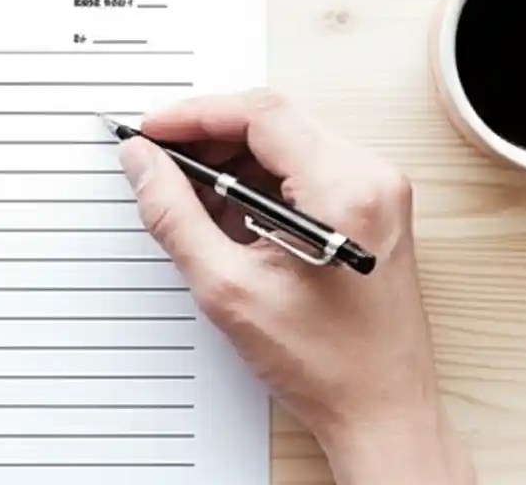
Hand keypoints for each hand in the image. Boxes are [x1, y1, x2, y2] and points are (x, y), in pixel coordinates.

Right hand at [119, 90, 474, 484]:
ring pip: (286, 140)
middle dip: (208, 134)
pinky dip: (256, 179)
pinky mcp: (369, 207)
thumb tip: (143, 164)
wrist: (381, 411)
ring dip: (230, 156)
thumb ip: (174, 215)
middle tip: (158, 159)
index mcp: (346, 191)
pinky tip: (223, 210)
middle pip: (274, 120)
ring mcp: (376, 191)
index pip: (260, 114)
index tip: (152, 132)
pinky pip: (303, 168)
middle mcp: (371, 179)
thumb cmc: (326, 364)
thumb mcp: (227, 288)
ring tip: (184, 190)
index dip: (195, 115)